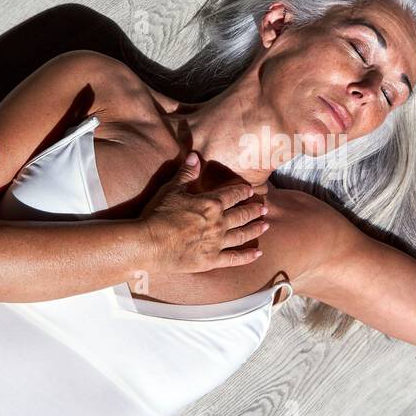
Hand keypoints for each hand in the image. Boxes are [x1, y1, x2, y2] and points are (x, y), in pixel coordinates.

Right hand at [137, 153, 269, 272]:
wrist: (149, 243)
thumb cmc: (157, 214)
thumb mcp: (171, 189)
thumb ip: (186, 173)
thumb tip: (195, 155)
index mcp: (211, 203)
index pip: (232, 195)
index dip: (242, 192)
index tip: (250, 191)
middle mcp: (218, 223)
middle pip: (241, 215)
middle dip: (254, 210)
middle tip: (264, 208)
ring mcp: (216, 243)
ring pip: (242, 235)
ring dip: (255, 229)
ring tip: (266, 225)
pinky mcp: (211, 260)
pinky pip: (234, 258)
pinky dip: (247, 256)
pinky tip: (258, 254)